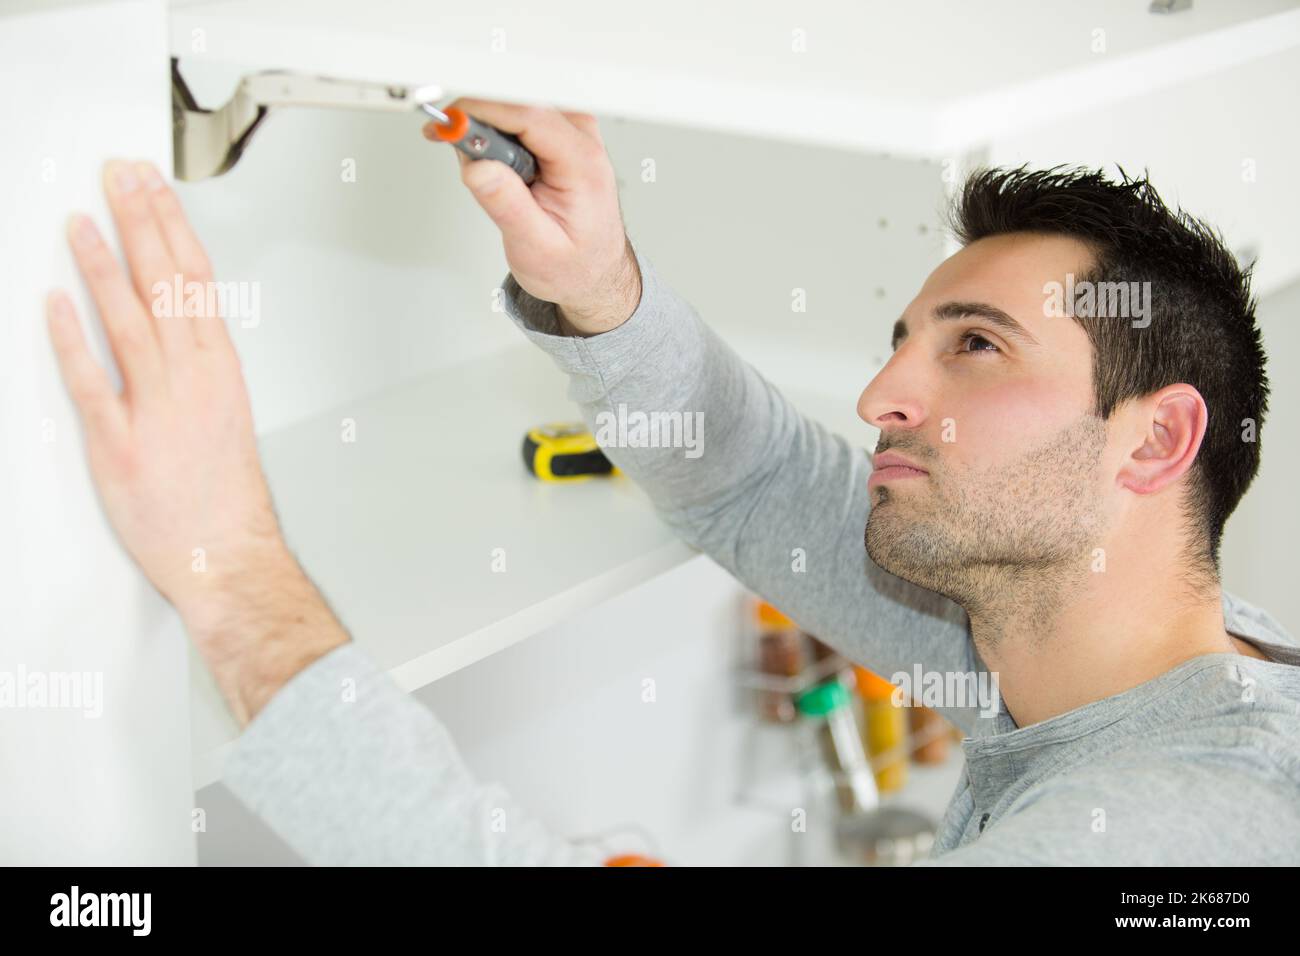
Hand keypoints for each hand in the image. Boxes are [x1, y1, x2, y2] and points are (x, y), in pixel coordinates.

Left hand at [47, 160, 346, 723]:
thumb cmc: (228, 499)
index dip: (169, 226)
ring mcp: (157, 411)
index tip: (151, 186)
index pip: (195, 281)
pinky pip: (92, 384)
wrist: (228, 558)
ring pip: (130, 323)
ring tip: (81, 223)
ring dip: (103, 267)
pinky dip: (72, 341)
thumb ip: (193, 369)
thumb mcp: (224, 417)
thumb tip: (165, 327)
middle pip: (166, 287)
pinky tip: (56, 305)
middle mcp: (192, 381)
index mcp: (219, 371)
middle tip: (119, 178)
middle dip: (141, 224)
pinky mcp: (120, 446)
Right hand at [426, 98, 641, 335]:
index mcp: (582, 163)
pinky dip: (497, 137)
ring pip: (513, 108)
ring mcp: (572, 132)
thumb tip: (477, 166)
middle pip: (517, 104)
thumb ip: (506, 204)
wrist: (594, 272)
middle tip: (466, 160)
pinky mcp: (559, 134)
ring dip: (489, 136)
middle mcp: (582, 138)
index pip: (526, 114)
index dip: (480, 112)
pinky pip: (518, 118)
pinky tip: (500, 167)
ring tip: (492, 178)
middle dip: (480, 126)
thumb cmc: (574, 263)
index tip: (447, 123)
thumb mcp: (535, 247)